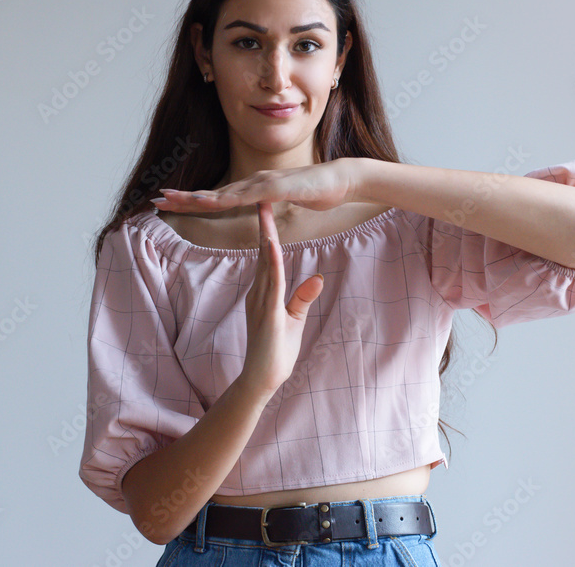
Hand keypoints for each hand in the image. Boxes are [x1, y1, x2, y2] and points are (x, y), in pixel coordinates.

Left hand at [151, 158, 364, 212]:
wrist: (340, 181)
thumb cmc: (316, 191)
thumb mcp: (286, 202)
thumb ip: (270, 205)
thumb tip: (261, 208)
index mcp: (254, 187)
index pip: (218, 196)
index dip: (192, 199)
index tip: (170, 202)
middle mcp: (253, 182)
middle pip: (212, 192)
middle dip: (183, 196)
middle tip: (155, 199)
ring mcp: (262, 183)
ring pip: (222, 193)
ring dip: (196, 197)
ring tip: (172, 199)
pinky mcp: (274, 188)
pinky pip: (245, 196)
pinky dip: (225, 199)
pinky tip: (209, 201)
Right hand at [239, 201, 324, 394]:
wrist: (262, 380)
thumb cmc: (276, 351)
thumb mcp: (295, 319)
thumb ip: (302, 298)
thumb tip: (316, 278)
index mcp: (263, 292)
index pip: (266, 256)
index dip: (268, 231)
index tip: (270, 208)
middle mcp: (258, 293)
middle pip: (262, 253)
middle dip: (263, 225)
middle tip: (263, 195)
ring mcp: (261, 304)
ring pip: (264, 264)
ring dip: (266, 237)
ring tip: (266, 212)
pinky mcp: (268, 316)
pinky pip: (271, 286)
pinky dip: (273, 265)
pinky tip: (274, 247)